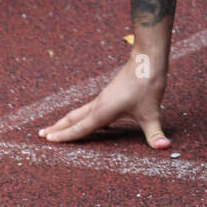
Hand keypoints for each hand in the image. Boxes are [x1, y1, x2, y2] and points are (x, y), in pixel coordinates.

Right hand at [39, 55, 170, 147]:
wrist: (147, 60)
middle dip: (58, 128)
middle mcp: (99, 104)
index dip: (64, 136)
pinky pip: (89, 108)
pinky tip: (88, 120)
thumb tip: (164, 147)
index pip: (80, 128)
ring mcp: (103, 98)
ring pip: (80, 112)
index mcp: (103, 111)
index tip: (48, 140)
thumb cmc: (147, 85)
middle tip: (41, 135)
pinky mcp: (109, 94)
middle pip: (73, 118)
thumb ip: (155, 133)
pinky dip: (81, 116)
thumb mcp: (152, 112)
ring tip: (56, 127)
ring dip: (67, 121)